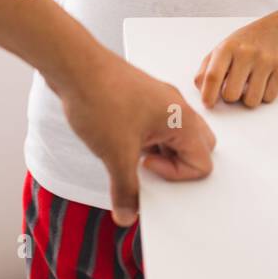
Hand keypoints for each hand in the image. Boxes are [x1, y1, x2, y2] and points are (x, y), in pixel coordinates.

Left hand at [59, 51, 215, 226]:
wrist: (74, 66)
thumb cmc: (101, 96)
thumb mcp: (115, 154)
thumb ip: (126, 190)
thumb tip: (128, 212)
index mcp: (182, 119)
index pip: (203, 162)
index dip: (175, 175)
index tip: (147, 169)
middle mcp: (176, 107)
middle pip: (196, 146)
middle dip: (176, 165)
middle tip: (148, 167)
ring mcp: (159, 101)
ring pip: (174, 136)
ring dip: (159, 152)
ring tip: (129, 155)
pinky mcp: (141, 98)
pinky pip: (155, 126)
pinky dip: (145, 140)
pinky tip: (118, 142)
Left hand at [195, 16, 277, 108]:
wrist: (274, 32)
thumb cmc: (242, 45)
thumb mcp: (220, 51)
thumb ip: (206, 71)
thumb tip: (202, 92)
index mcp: (227, 48)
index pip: (213, 76)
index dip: (208, 95)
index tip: (208, 104)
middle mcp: (246, 53)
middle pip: (231, 94)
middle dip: (230, 97)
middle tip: (233, 87)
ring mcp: (265, 61)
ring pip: (251, 101)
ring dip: (247, 99)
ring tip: (248, 85)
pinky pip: (268, 98)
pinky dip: (264, 95)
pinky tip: (262, 82)